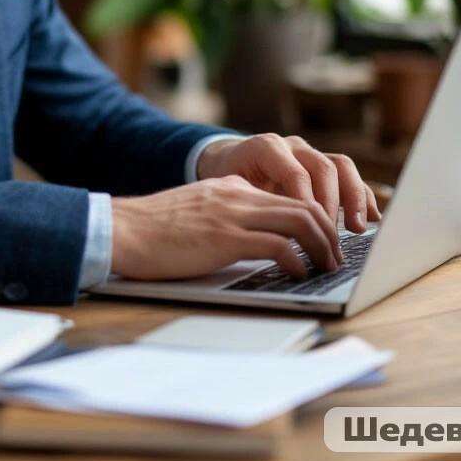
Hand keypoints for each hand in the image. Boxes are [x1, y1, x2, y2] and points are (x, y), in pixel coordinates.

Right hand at [111, 176, 342, 280]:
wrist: (122, 229)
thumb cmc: (154, 230)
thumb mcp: (199, 212)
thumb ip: (228, 217)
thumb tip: (257, 243)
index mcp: (232, 187)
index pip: (289, 196)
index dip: (316, 218)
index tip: (326, 242)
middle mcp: (238, 194)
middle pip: (304, 204)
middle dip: (330, 233)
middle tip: (338, 258)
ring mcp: (232, 214)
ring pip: (300, 219)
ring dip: (322, 246)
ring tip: (327, 267)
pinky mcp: (225, 238)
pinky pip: (278, 244)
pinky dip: (297, 259)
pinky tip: (299, 273)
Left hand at [196, 133, 380, 233]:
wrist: (226, 160)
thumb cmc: (224, 179)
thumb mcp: (226, 189)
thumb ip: (246, 205)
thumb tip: (263, 237)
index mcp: (265, 148)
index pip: (294, 174)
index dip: (306, 203)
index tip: (310, 232)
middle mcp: (291, 146)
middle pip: (323, 168)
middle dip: (332, 205)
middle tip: (333, 238)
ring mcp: (309, 153)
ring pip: (341, 166)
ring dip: (354, 198)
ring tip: (358, 228)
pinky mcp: (321, 165)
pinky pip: (348, 175)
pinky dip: (362, 195)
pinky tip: (371, 218)